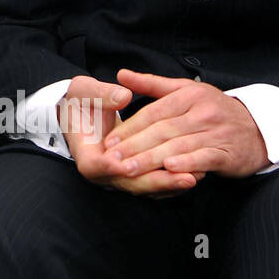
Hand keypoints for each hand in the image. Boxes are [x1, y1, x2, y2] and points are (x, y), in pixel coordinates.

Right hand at [61, 75, 201, 195]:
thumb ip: (102, 94)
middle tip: (186, 177)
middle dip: (158, 181)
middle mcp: (102, 170)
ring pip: (146, 186)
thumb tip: (123, 96)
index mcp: (85, 151)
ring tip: (196, 175)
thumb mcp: (85, 92)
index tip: (132, 165)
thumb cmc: (82, 101)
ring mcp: (118, 176)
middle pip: (129, 183)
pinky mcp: (134, 175)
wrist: (82, 112)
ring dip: (171, 182)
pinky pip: (155, 182)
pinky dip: (173, 179)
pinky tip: (195, 172)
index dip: (114, 167)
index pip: (97, 166)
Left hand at [102, 69, 270, 178]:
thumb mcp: (185, 90)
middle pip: (163, 131)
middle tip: (112, 158)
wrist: (258, 128)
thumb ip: (152, 84)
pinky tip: (169, 169)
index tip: (109, 141)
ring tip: (130, 168)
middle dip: (134, 146)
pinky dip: (187, 163)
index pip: (154, 112)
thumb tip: (120, 74)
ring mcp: (216, 132)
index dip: (130, 127)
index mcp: (189, 95)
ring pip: (179, 146)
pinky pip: (205, 157)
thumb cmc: (214, 109)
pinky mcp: (228, 153)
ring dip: (152, 159)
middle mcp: (202, 112)